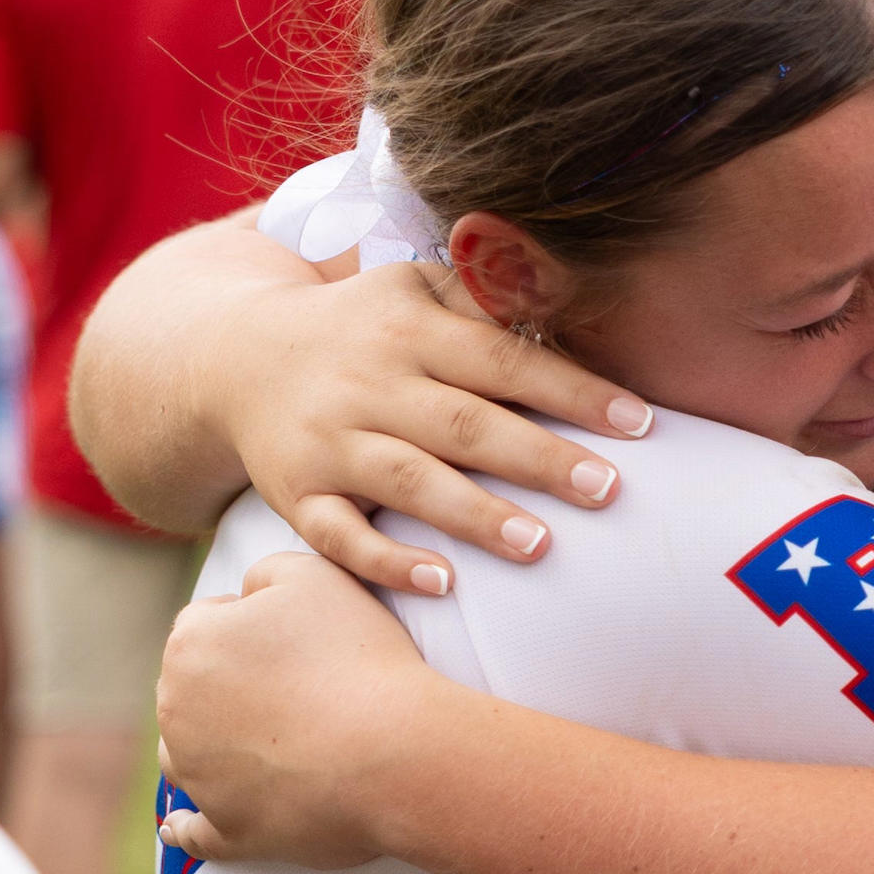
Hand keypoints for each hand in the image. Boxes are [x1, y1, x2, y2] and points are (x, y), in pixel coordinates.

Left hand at [158, 547, 444, 869]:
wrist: (396, 751)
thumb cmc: (360, 658)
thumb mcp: (315, 575)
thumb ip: (265, 573)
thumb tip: (241, 596)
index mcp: (190, 645)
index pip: (205, 623)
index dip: (251, 626)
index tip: (293, 640)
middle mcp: (177, 711)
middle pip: (190, 689)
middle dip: (228, 687)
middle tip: (290, 689)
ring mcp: (199, 776)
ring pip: (186, 754)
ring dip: (210, 748)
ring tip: (262, 747)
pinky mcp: (226, 830)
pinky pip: (192, 832)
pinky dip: (188, 827)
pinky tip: (181, 826)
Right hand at [212, 260, 650, 599]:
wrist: (235, 358)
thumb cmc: (361, 327)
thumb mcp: (413, 288)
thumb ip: (485, 295)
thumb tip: (573, 294)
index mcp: (409, 327)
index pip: (502, 359)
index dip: (571, 390)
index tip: (638, 423)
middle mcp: (369, 383)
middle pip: (463, 423)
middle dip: (538, 457)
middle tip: (608, 490)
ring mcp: (329, 442)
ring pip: (406, 481)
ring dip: (474, 514)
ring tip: (539, 544)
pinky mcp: (295, 493)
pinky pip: (338, 534)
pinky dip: (387, 561)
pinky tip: (442, 585)